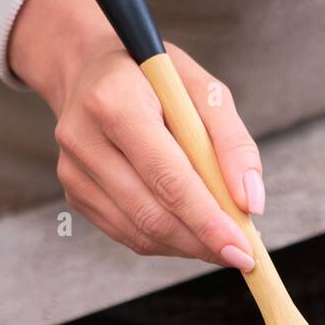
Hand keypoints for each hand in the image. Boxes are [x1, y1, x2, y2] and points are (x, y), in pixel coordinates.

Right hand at [8, 0, 259, 267]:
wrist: (90, 69)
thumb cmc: (154, 78)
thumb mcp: (204, 89)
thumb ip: (233, 143)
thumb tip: (251, 203)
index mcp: (115, 102)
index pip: (167, 178)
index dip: (207, 221)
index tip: (243, 250)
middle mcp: (84, 138)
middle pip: (152, 214)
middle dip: (203, 242)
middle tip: (241, 255)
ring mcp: (73, 170)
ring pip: (140, 232)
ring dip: (188, 245)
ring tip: (220, 241)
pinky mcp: (75, 192)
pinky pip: (128, 233)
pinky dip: (166, 241)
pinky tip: (188, 230)